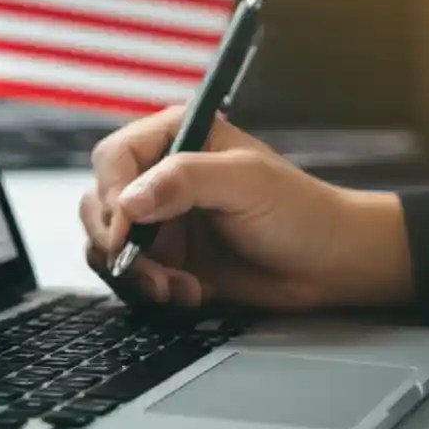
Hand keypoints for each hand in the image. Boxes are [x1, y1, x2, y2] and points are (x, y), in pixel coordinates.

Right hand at [80, 106, 412, 310]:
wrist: (329, 264)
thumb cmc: (299, 210)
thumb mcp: (245, 182)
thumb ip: (184, 180)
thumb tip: (128, 200)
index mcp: (176, 136)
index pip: (115, 158)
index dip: (113, 195)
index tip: (126, 230)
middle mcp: (160, 176)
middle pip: (99, 202)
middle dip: (116, 241)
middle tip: (147, 268)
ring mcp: (161, 220)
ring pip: (106, 244)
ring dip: (134, 272)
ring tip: (174, 286)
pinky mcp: (167, 260)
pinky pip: (130, 276)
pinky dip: (149, 290)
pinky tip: (189, 292)